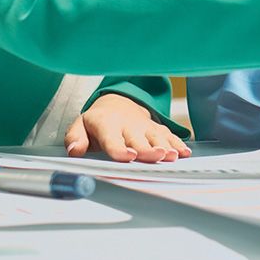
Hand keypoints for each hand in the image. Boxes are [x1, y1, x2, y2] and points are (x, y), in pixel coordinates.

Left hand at [67, 93, 191, 162]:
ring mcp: (145, 126)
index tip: (129, 156)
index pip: (113, 139)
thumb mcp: (80, 126)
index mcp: (107, 125)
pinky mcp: (157, 129)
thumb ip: (75, 138)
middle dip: (148, 149)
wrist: (117, 103)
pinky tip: (184, 152)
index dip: (120, 149)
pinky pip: (169, 135)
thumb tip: (74, 151)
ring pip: (157, 137)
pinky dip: (178, 144)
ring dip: (166, 146)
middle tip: (156, 156)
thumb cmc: (98, 122)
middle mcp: (128, 125)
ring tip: (173, 155)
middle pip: (139, 140)